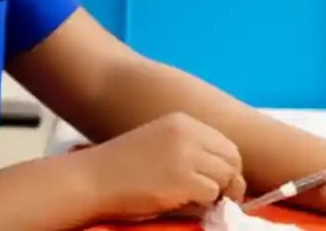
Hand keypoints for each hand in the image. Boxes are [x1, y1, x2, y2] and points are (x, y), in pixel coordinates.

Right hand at [75, 112, 245, 221]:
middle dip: (229, 182)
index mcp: (182, 121)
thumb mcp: (159, 144)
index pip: (227, 145)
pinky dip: (202, 204)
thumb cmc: (121, 167)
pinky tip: (181, 203)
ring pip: (226, 178)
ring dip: (215, 194)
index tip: (217, 184)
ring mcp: (186, 155)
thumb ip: (190, 150)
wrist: (93, 179)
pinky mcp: (183, 179)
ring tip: (193, 200)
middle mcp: (188, 132)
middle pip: (232, 160)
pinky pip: (211, 195)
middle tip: (215, 199)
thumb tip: (226, 175)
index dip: (227, 168)